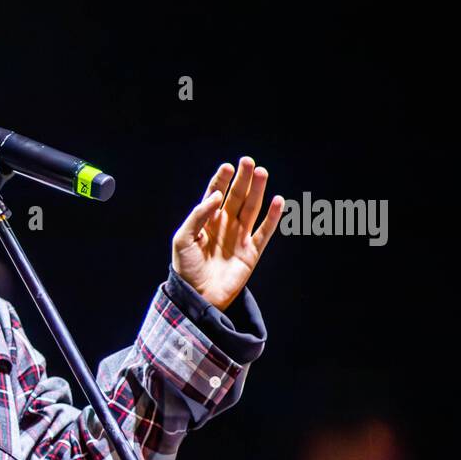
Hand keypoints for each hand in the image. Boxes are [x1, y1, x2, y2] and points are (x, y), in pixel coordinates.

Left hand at [171, 156, 281, 309]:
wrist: (198, 297)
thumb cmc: (186, 269)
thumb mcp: (183, 239)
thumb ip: (197, 216)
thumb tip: (216, 197)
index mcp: (205, 223)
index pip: (215, 196)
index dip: (221, 181)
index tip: (228, 167)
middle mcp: (224, 227)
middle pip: (236, 198)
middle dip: (242, 180)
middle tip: (248, 162)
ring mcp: (239, 238)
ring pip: (251, 209)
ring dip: (257, 191)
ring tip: (261, 172)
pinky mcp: (251, 252)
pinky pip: (265, 231)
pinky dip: (273, 217)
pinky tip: (277, 200)